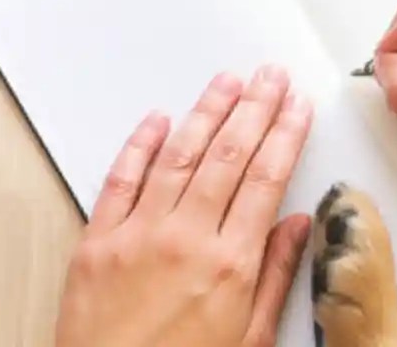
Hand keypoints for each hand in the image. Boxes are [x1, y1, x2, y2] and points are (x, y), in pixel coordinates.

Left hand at [55, 67, 314, 346]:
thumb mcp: (249, 339)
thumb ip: (274, 276)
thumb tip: (299, 224)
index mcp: (229, 265)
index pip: (266, 179)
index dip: (285, 135)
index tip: (298, 107)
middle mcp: (185, 239)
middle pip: (228, 156)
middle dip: (254, 109)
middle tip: (271, 76)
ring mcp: (138, 235)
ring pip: (179, 156)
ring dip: (206, 112)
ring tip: (228, 81)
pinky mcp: (97, 241)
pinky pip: (120, 179)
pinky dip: (140, 144)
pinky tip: (159, 119)